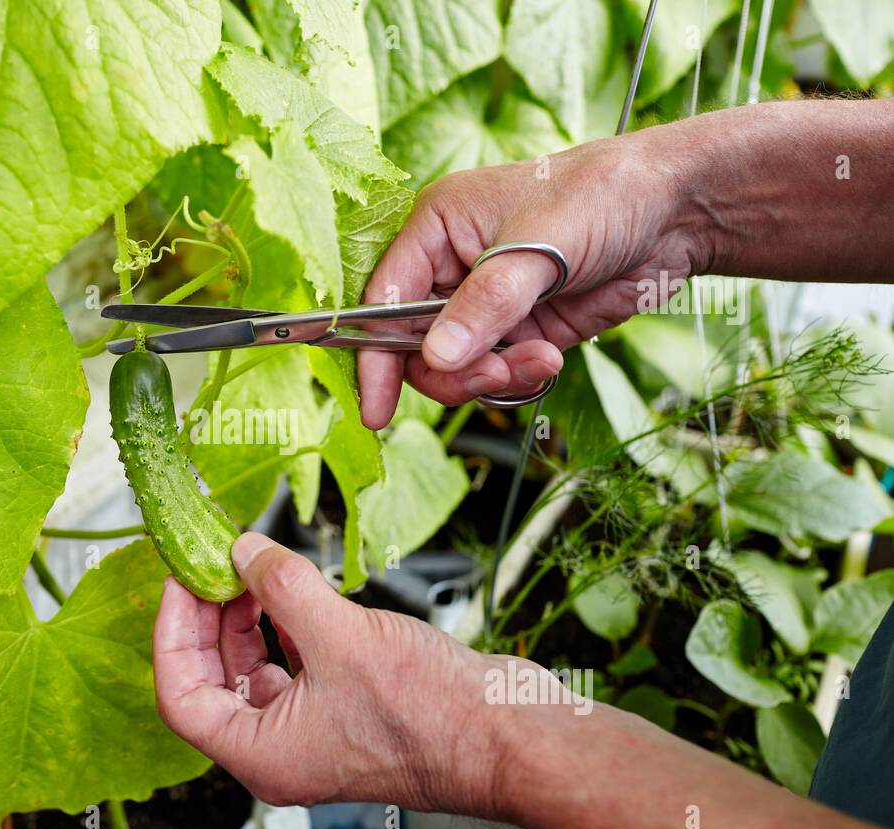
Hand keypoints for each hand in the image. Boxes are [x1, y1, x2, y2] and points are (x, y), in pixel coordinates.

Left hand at [152, 531, 519, 813]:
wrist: (510, 736)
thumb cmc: (435, 716)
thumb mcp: (341, 637)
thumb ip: (281, 587)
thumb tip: (242, 551)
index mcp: (263, 755)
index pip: (182, 697)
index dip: (172, 635)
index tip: (180, 580)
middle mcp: (282, 749)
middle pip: (213, 680)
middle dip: (208, 618)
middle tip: (210, 563)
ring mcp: (314, 730)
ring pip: (254, 670)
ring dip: (245, 617)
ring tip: (248, 566)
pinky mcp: (346, 708)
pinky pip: (295, 665)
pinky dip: (285, 625)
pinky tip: (290, 587)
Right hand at [358, 131, 705, 426]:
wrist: (677, 210)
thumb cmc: (602, 194)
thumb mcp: (537, 248)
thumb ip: (484, 305)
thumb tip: (435, 356)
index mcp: (437, 228)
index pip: (383, 300)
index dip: (374, 355)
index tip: (377, 409)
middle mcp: (452, 267)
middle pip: (415, 345)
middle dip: (452, 370)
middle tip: (495, 373)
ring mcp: (487, 303)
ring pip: (457, 366)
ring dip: (492, 376)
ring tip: (537, 360)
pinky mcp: (522, 329)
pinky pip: (497, 373)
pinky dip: (519, 378)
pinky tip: (550, 359)